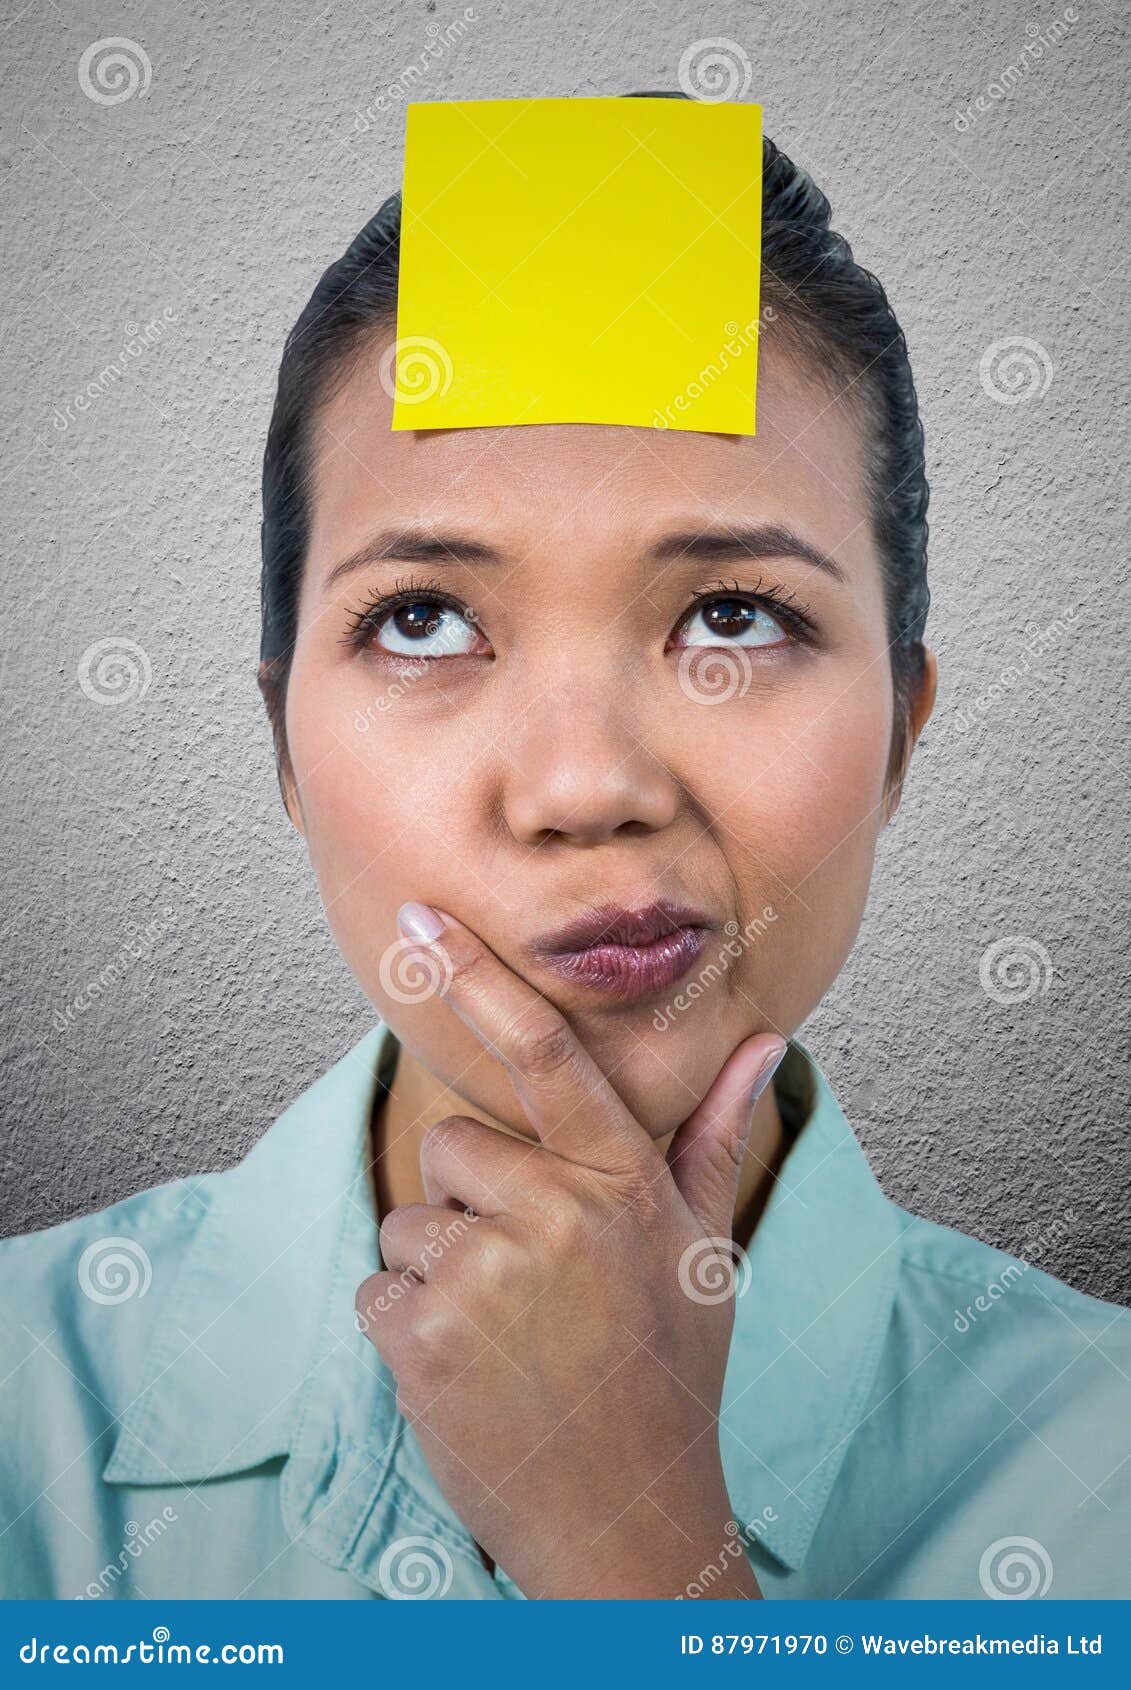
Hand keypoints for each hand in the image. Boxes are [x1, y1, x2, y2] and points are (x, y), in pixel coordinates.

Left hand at [356, 902, 784, 1599]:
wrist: (624, 1519)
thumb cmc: (667, 1374)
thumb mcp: (703, 1254)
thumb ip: (713, 1139)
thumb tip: (758, 1042)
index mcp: (622, 1181)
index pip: (545, 1054)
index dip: (476, 977)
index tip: (416, 919)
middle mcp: (557, 1212)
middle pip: (454, 1146)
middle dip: (472, 1201)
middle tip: (527, 1278)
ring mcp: (487, 1273)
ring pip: (409, 1219)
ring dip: (438, 1270)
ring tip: (505, 1331)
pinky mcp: (423, 1335)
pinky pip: (379, 1288)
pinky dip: (407, 1327)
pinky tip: (469, 1370)